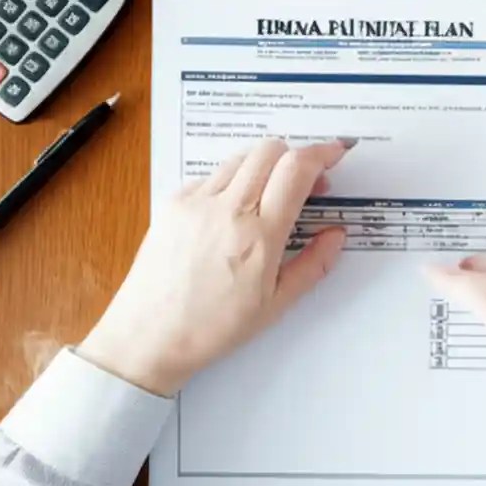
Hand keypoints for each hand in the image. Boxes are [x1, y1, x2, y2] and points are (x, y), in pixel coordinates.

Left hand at [78, 138, 352, 395]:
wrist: (148, 336)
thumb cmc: (212, 328)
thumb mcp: (275, 305)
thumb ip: (313, 265)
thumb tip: (337, 234)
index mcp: (259, 236)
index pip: (297, 169)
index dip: (322, 153)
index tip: (335, 154)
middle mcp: (228, 209)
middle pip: (270, 149)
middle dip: (295, 156)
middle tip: (306, 182)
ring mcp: (197, 202)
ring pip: (241, 158)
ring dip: (264, 166)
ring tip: (269, 197)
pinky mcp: (173, 203)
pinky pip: (211, 176)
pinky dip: (232, 183)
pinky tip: (232, 212)